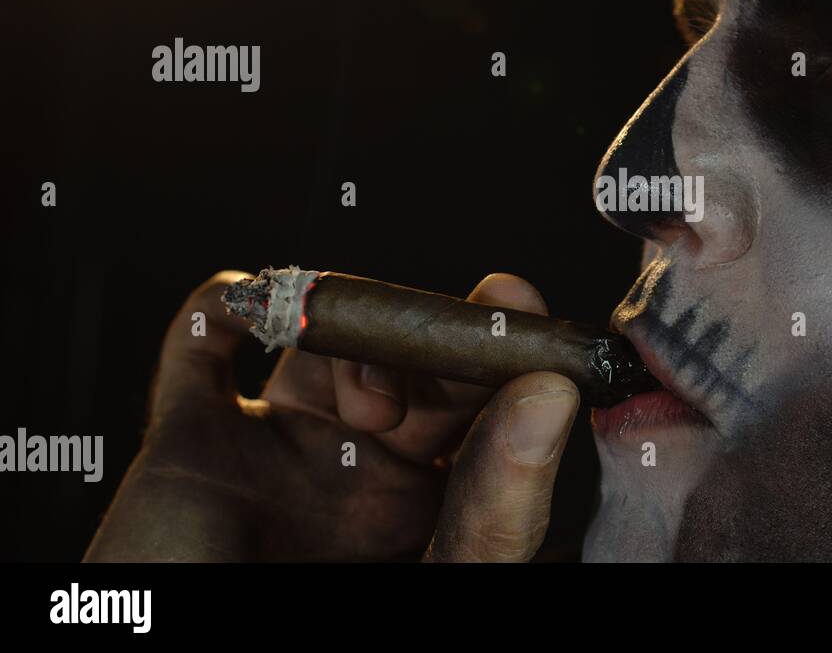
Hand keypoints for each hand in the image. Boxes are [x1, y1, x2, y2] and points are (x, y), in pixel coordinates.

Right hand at [84, 270, 579, 561]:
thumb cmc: (305, 645)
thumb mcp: (440, 577)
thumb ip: (494, 504)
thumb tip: (553, 397)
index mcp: (420, 509)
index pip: (474, 408)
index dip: (496, 351)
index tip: (512, 302)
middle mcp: (352, 473)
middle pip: (404, 367)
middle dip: (426, 330)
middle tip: (439, 318)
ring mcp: (271, 452)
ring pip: (319, 349)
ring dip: (339, 325)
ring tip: (354, 375)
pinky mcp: (187, 443)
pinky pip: (200, 351)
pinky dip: (221, 308)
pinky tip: (249, 304)